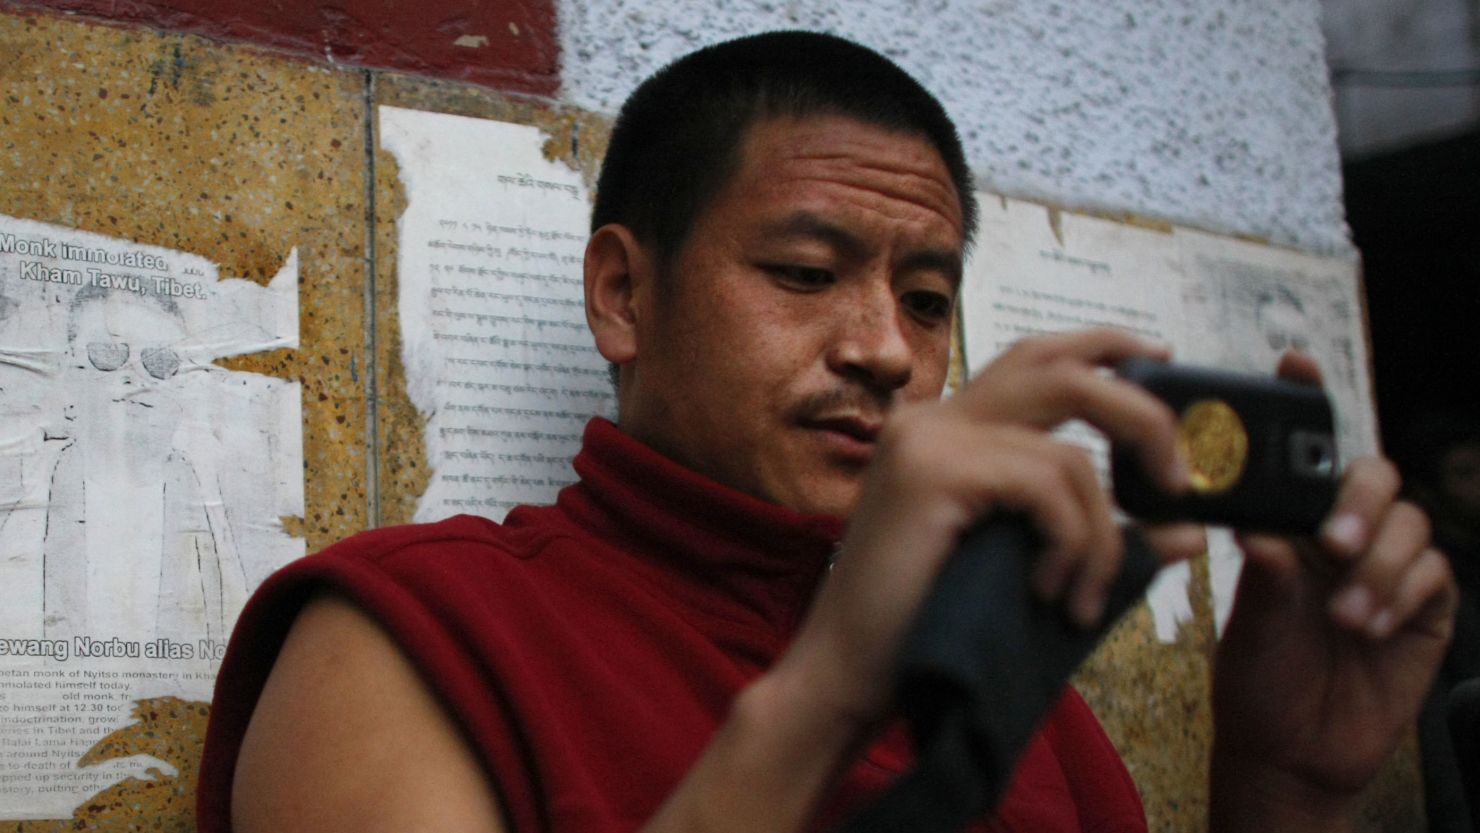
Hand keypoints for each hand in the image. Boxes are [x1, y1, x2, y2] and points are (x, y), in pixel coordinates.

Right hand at [774, 328, 1201, 731]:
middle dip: (1139, 412)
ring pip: (1068, 453)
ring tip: (1084, 596)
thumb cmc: (930, 628)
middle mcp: (930, 419)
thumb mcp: (1027, 568)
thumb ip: (1098, 538)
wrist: (849, 676)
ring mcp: (926, 439)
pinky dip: (1072, 542)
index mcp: (944, 429)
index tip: (1160, 359)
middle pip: (1060, 369)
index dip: (1103, 348)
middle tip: (1178, 479)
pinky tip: (1050, 591)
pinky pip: (1047, 485)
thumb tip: (1189, 532)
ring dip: (1101, 537)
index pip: (1033, 359)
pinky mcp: (931, 473)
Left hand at [1209, 353, 1457, 828]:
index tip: (1293, 361)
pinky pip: (1432, 575)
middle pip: (1373, 475)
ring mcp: (1386, 568)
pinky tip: (1368, 625)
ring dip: (1378, 562)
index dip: (1306, 401)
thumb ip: (1264, 567)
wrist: (1290, 750)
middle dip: (1358, 499)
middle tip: (1332, 539)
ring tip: (1343, 611)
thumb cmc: (1258, 677)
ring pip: (1409, 522)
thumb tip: (1259, 523)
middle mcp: (1340, 535)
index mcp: (1291, 524)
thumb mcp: (1250, 617)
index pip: (1304, 455)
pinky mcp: (1424, 606)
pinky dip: (1400, 593)